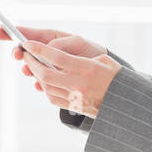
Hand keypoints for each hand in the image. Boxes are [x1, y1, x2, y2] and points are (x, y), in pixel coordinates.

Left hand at [0, 25, 114, 106]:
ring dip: (37, 76)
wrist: (125, 103)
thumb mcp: (104, 61)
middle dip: (32, 63)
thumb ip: (81, 59)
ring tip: (34, 66)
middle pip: (46, 74)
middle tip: (26, 55)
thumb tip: (60, 58)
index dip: (40, 50)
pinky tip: (45, 81)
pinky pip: (52, 97)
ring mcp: (75, 98)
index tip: (28, 44)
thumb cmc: (116, 77)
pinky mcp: (74, 107)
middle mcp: (80, 85)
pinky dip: (45, 87)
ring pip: (46, 86)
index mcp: (88, 69)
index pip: (58, 58)